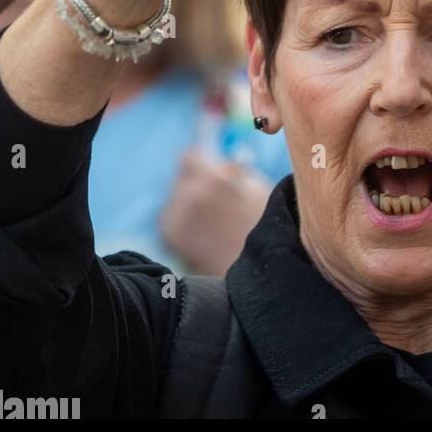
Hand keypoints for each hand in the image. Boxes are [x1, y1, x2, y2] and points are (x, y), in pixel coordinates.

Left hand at [160, 150, 271, 275]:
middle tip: (213, 198)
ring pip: (174, 198)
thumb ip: (237, 169)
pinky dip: (181, 221)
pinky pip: (170, 218)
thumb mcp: (258, 189)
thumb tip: (229, 156)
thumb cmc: (262, 227)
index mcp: (215, 177)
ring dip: (186, 202)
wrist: (254, 276)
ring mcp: (177, 217)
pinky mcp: (170, 236)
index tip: (210, 172)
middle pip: (181, 177)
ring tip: (210, 220)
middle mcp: (191, 194)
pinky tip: (202, 234)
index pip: (191, 157)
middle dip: (195, 182)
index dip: (202, 163)